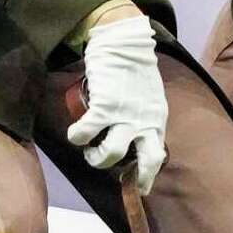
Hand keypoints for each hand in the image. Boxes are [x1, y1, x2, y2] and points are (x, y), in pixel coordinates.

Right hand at [65, 15, 166, 193]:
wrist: (123, 44)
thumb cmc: (135, 71)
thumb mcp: (151, 98)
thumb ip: (146, 117)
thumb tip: (136, 137)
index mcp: (157, 120)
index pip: (157, 156)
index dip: (148, 176)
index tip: (141, 188)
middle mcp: (145, 122)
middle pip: (145, 161)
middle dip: (128, 175)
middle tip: (112, 173)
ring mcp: (125, 115)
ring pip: (111, 153)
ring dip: (97, 158)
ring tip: (90, 151)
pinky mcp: (105, 105)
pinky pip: (87, 132)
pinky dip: (77, 137)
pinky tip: (74, 135)